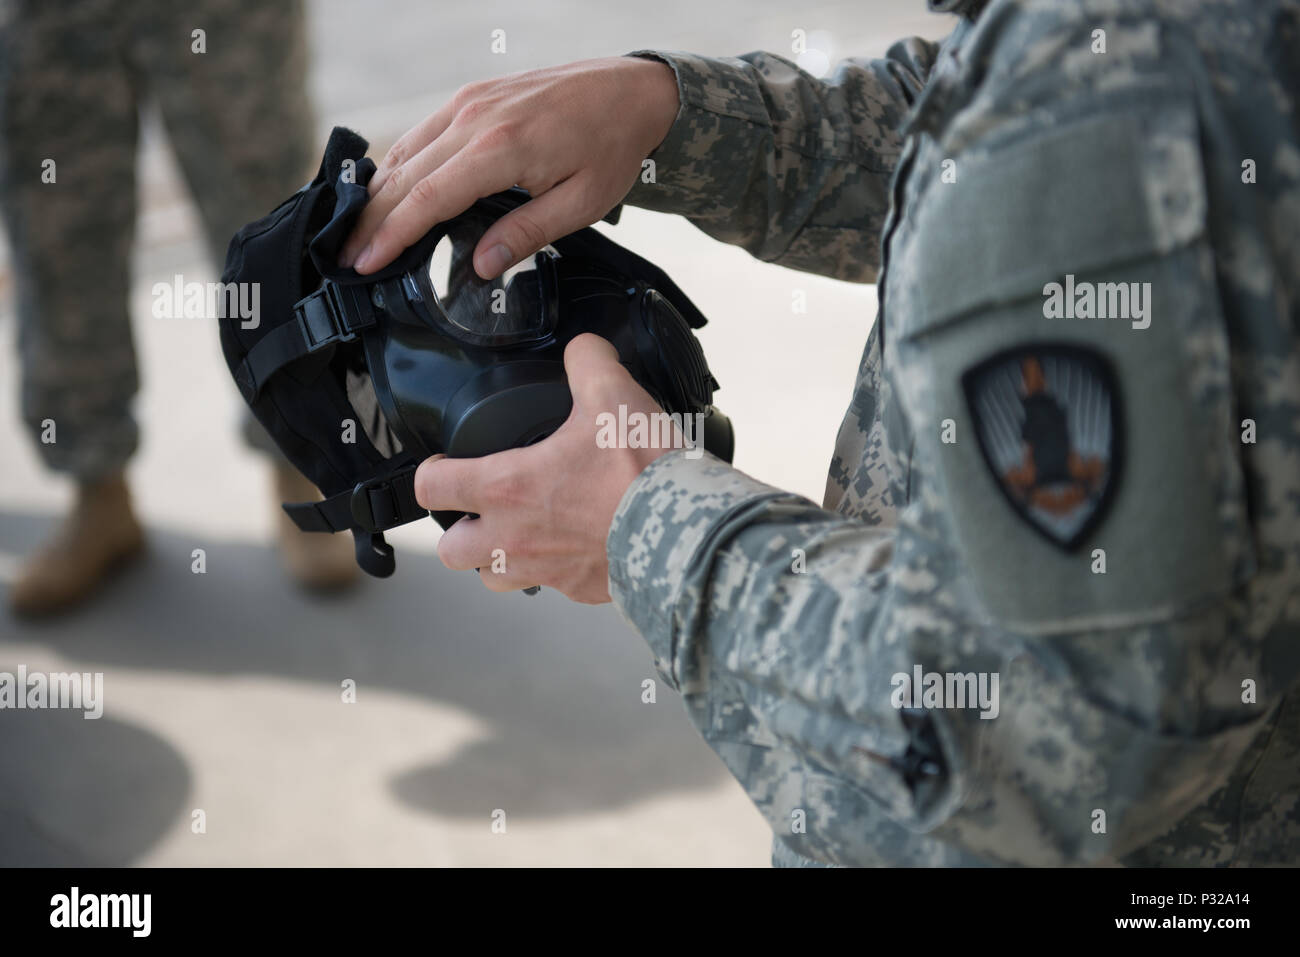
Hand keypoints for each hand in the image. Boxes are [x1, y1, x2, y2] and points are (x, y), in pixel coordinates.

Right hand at [339, 56, 678, 277]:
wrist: (631, 91)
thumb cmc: (612, 147)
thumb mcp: (582, 201)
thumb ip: (529, 232)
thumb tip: (480, 264)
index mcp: (501, 148)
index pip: (427, 198)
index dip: (391, 235)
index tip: (365, 264)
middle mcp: (475, 118)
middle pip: (403, 176)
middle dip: (369, 220)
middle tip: (343, 257)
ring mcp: (469, 102)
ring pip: (405, 152)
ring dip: (375, 193)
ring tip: (355, 231)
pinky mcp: (472, 95)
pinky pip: (421, 133)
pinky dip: (396, 164)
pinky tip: (385, 190)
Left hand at [414, 335, 675, 603]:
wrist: (688, 531)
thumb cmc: (642, 471)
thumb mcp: (612, 394)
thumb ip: (587, 361)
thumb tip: (584, 348)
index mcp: (508, 487)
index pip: (431, 487)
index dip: (432, 471)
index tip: (446, 465)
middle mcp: (515, 538)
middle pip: (451, 551)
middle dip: (459, 530)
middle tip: (482, 507)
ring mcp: (546, 571)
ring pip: (493, 579)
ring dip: (498, 558)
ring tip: (522, 532)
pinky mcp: (580, 591)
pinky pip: (550, 587)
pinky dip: (554, 570)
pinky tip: (577, 544)